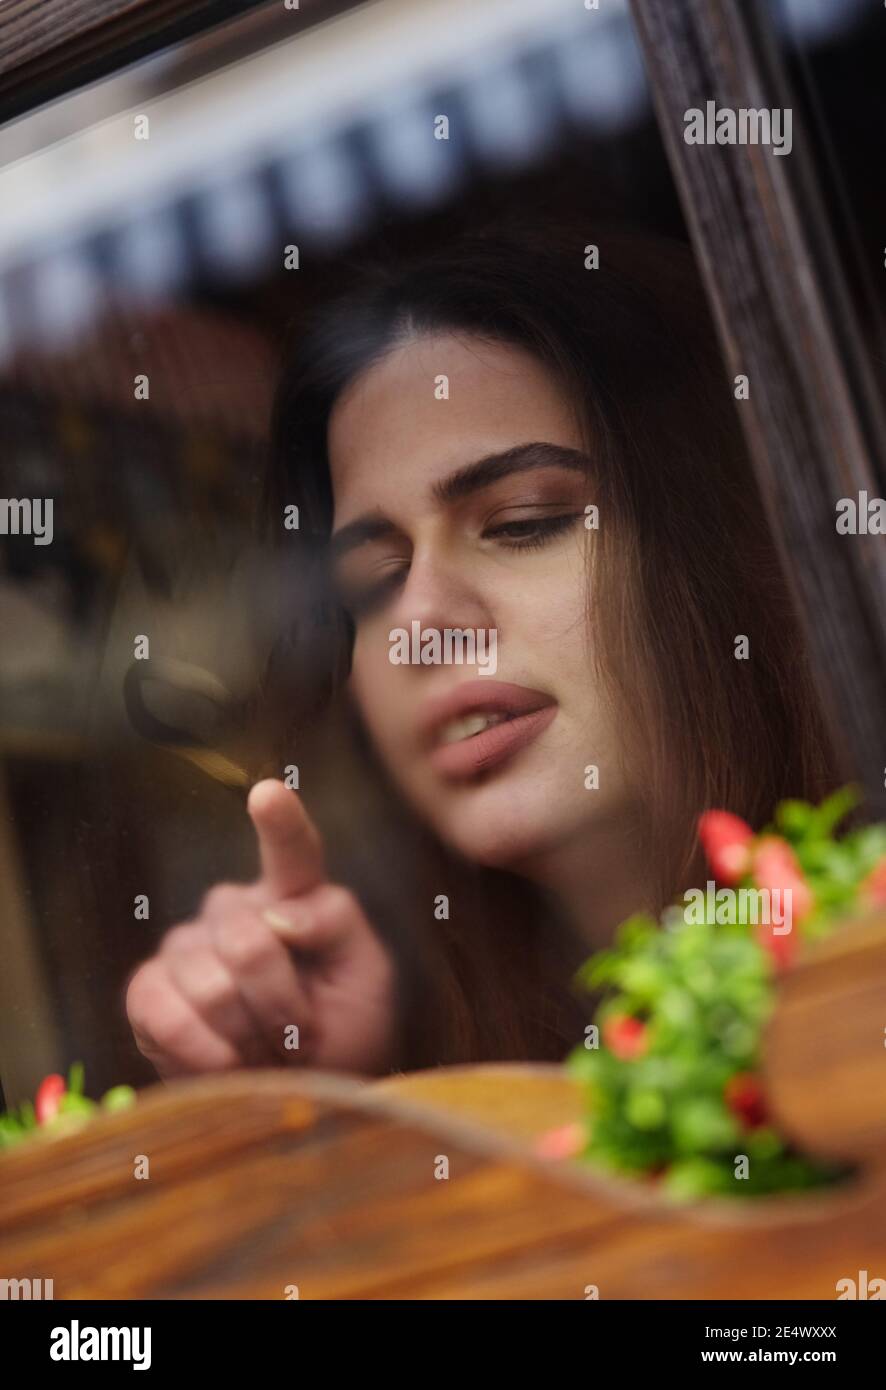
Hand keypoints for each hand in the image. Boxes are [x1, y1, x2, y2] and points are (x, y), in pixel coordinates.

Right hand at [126, 780, 396, 1078]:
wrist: (303, 1095)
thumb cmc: (342, 1028)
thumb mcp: (368, 975)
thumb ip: (338, 924)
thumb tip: (278, 914)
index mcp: (294, 894)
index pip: (291, 851)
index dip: (280, 822)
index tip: (268, 795)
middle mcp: (234, 909)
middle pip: (248, 941)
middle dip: (283, 1003)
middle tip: (301, 1034)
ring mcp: (185, 947)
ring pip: (209, 984)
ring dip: (251, 1035)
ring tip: (268, 1048)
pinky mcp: (148, 992)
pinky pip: (163, 1012)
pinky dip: (204, 1052)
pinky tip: (228, 1062)